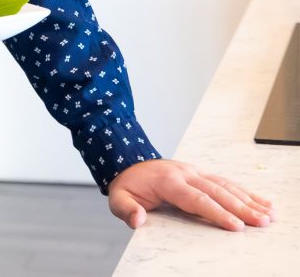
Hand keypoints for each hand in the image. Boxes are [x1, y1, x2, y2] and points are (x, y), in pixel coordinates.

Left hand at [108, 159, 274, 230]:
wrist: (127, 161)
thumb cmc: (127, 185)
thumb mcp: (119, 198)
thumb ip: (127, 210)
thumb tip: (138, 220)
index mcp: (168, 182)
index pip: (196, 199)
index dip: (217, 213)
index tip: (235, 226)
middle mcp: (185, 174)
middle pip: (217, 192)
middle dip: (241, 208)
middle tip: (261, 223)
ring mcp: (194, 172)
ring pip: (225, 185)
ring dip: (248, 199)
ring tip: (268, 213)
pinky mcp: (200, 173)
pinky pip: (224, 181)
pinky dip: (244, 191)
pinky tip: (261, 200)